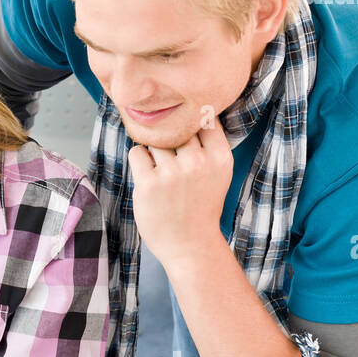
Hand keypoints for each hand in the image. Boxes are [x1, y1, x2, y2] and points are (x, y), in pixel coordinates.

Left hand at [126, 124, 232, 269]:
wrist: (190, 246)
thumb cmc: (201, 207)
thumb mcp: (218, 174)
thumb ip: (208, 145)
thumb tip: (191, 111)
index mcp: (220, 158)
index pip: (204, 118)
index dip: (191, 124)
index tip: (188, 138)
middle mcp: (198, 162)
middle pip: (177, 128)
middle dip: (172, 140)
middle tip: (172, 162)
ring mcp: (172, 172)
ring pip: (155, 140)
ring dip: (154, 151)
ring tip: (161, 172)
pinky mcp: (148, 183)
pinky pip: (137, 153)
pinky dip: (140, 161)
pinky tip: (149, 177)